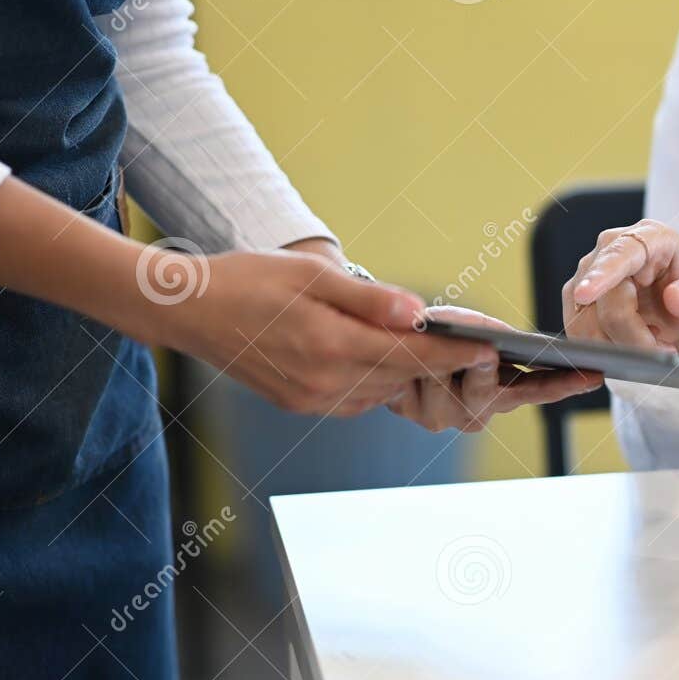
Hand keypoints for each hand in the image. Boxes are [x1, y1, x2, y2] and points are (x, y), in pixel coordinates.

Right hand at [134, 248, 495, 416]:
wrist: (187, 311)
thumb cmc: (248, 280)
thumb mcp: (311, 274)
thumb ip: (369, 299)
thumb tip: (419, 313)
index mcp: (331, 347)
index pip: (412, 356)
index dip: (456, 352)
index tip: (491, 346)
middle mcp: (325, 383)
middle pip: (402, 376)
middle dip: (438, 362)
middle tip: (474, 344)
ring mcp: (313, 400)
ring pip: (382, 389)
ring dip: (406, 371)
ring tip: (434, 348)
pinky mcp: (303, 405)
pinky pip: (358, 397)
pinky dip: (375, 378)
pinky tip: (377, 356)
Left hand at [387, 306, 602, 431]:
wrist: (390, 335)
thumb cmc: (443, 329)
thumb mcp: (471, 325)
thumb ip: (489, 335)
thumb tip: (497, 347)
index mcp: (503, 391)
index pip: (538, 388)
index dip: (564, 384)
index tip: (592, 373)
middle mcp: (476, 410)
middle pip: (487, 395)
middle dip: (484, 373)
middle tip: (486, 353)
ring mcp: (441, 415)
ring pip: (443, 390)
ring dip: (434, 361)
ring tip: (427, 334)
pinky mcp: (407, 409)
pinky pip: (410, 387)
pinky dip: (408, 367)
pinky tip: (404, 357)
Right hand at [564, 220, 678, 354]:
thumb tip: (675, 297)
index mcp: (651, 238)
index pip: (621, 252)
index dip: (602, 274)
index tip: (585, 295)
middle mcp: (612, 248)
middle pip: (605, 301)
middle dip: (633, 336)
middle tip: (664, 351)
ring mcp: (589, 273)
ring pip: (587, 322)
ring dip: (619, 346)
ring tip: (653, 345)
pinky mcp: (576, 299)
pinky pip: (579, 332)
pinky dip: (605, 349)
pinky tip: (631, 346)